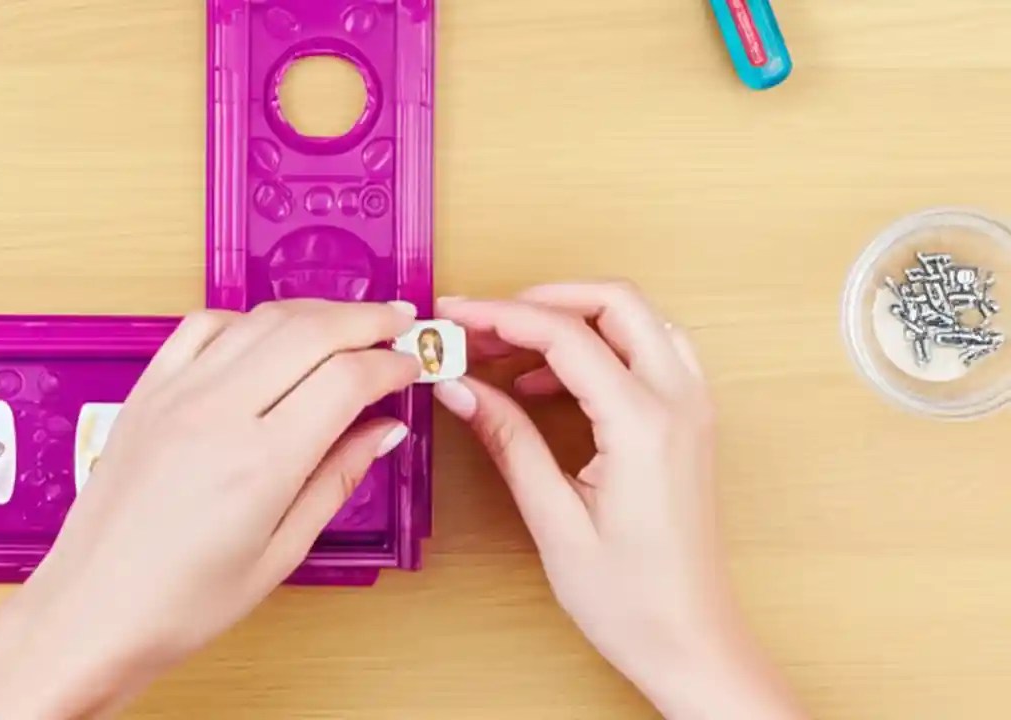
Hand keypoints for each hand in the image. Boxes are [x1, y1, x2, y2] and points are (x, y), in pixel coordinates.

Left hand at [0, 299, 419, 719]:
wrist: (90, 612)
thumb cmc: (181, 603)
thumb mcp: (281, 554)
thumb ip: (337, 480)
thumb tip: (384, 431)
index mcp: (260, 463)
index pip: (347, 378)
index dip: (390, 365)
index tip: (411, 367)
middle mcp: (217, 414)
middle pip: (310, 331)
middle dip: (365, 320)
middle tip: (398, 324)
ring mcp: (176, 396)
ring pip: (260, 319)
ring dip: (314, 312)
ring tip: (347, 323)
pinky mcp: (146, 393)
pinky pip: (202, 328)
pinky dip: (247, 319)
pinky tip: (268, 336)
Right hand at [433, 283, 803, 719]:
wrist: (692, 642)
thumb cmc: (632, 599)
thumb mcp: (553, 520)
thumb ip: (508, 440)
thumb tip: (460, 387)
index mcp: (644, 425)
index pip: (567, 335)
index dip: (502, 316)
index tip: (454, 315)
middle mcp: (680, 402)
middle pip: (614, 303)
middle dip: (542, 299)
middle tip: (483, 323)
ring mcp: (692, 408)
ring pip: (635, 321)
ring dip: (572, 320)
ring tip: (505, 350)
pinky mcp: (689, 422)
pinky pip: (647, 353)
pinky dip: (597, 348)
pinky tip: (544, 382)